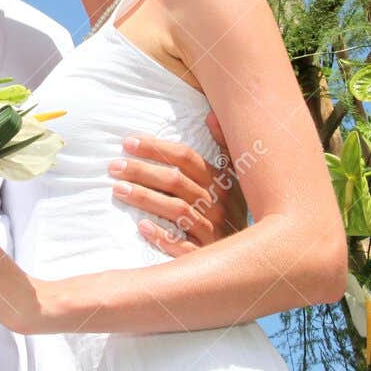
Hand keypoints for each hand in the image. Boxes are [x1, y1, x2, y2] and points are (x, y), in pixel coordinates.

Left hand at [110, 110, 249, 256]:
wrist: (257, 253)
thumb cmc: (232, 211)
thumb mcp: (236, 178)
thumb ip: (224, 146)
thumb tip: (211, 115)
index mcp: (221, 181)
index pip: (186, 158)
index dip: (156, 148)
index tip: (127, 142)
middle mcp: (218, 203)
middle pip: (176, 181)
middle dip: (142, 171)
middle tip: (114, 167)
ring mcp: (214, 230)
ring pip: (177, 210)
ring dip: (146, 198)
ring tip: (118, 190)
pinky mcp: (207, 254)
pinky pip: (185, 246)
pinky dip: (164, 236)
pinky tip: (142, 228)